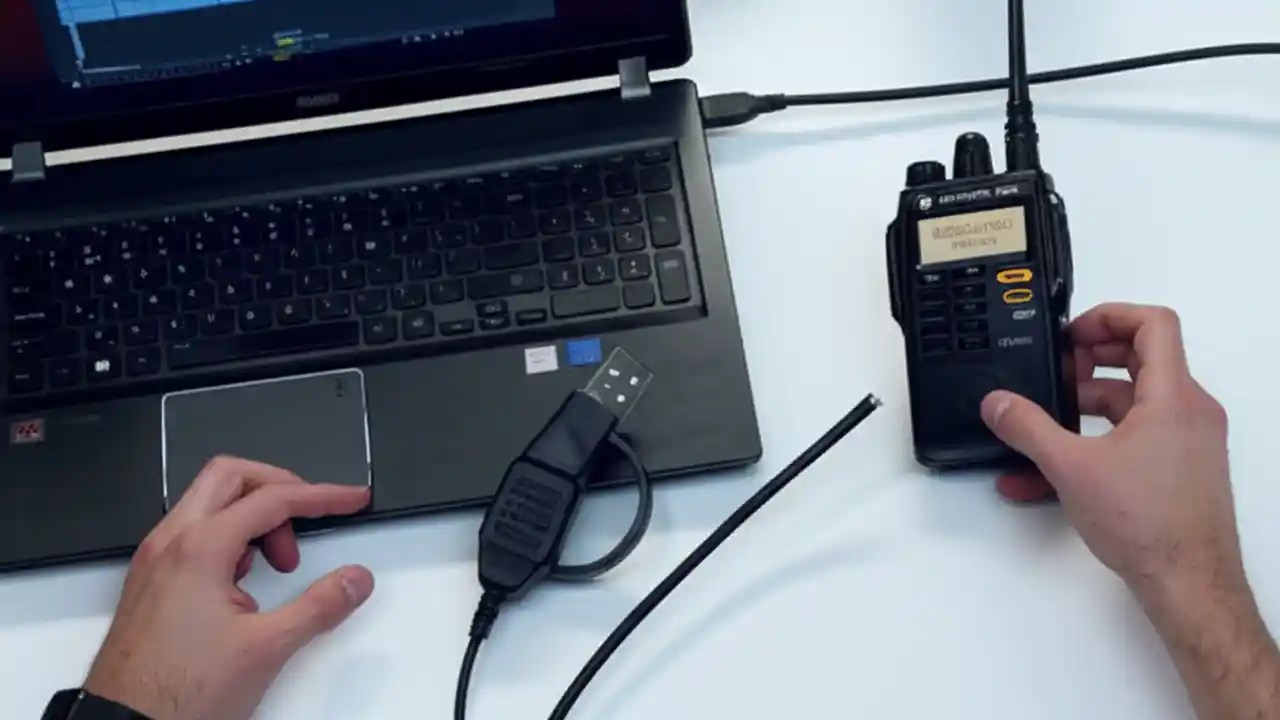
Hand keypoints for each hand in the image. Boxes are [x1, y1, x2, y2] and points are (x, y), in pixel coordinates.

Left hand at [84, 456, 373, 719]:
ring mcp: (154, 561)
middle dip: (279, 489)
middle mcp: (169, 544)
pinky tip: (244, 582)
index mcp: (199, 548)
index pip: (272, 498)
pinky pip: (192, 534)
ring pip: (209, 503)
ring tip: (279, 563)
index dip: (322, 496)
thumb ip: (319, 606)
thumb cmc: (176, 693)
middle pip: (232, 477)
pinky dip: (227, 540)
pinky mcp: (149, 581)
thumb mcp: (266, 648)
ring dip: (252, 517)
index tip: (350, 500)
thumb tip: (354, 579)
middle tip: (311, 516)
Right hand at [980, 303, 1279, 719]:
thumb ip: (1027, 428)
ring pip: (1134, 402)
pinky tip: (1051, 472)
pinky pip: (1135, 438)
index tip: (1072, 334)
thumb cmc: (1150, 525)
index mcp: (1173, 396)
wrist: (1188, 583)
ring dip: (1087, 404)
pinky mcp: (1180, 468)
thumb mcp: (1071, 468)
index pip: (1152, 323)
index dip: (1108, 316)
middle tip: (1056, 371)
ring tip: (1046, 420)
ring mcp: (1188, 441)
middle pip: (1142, 358)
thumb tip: (999, 404)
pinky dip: (1097, 440)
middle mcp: (1189, 412)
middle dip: (1089, 362)